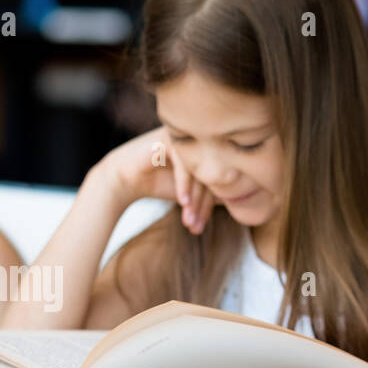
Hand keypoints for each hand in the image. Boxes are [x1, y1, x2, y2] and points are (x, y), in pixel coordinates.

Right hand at [99, 127, 213, 235]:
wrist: (124, 178)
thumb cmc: (161, 184)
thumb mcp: (192, 193)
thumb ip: (215, 194)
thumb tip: (243, 205)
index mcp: (211, 153)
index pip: (217, 181)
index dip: (209, 207)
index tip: (200, 227)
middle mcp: (201, 143)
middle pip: (209, 177)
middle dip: (201, 207)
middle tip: (194, 228)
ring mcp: (186, 139)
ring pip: (198, 172)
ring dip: (193, 200)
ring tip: (187, 221)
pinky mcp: (169, 139)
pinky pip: (183, 164)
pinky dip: (184, 185)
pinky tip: (182, 203)